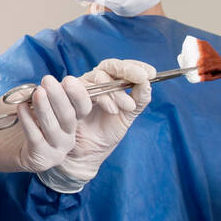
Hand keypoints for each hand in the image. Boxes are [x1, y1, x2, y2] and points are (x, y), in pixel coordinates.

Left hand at [0, 75, 91, 178]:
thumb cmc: (8, 115)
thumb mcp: (26, 98)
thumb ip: (39, 93)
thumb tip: (50, 86)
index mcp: (67, 120)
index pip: (82, 108)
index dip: (78, 94)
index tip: (68, 80)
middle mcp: (66, 137)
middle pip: (69, 117)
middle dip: (59, 97)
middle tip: (48, 81)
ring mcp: (55, 151)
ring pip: (54, 128)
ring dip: (45, 109)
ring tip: (38, 93)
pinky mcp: (39, 160)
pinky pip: (37, 139)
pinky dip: (29, 122)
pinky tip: (21, 109)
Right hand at [54, 58, 155, 184]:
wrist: (87, 154)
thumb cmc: (105, 134)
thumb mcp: (128, 116)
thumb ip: (139, 100)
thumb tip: (148, 83)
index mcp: (110, 84)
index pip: (122, 67)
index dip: (136, 66)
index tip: (151, 73)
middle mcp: (95, 83)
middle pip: (109, 66)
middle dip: (127, 70)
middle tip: (141, 78)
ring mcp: (82, 88)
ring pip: (98, 77)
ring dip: (116, 90)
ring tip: (126, 107)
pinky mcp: (69, 97)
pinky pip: (83, 89)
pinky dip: (102, 97)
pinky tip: (111, 109)